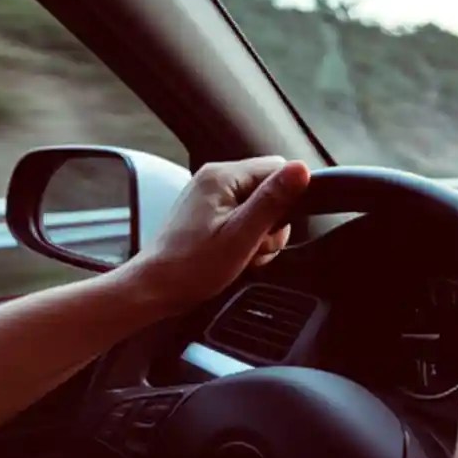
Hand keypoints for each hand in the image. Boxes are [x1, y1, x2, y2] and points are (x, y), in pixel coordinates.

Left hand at [118, 156, 310, 312]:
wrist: (156, 289)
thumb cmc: (192, 266)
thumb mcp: (241, 235)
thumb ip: (272, 200)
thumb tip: (301, 169)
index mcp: (222, 176)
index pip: (278, 169)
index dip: (285, 201)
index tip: (269, 228)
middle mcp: (214, 179)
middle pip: (269, 190)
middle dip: (271, 224)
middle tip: (252, 246)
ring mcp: (210, 196)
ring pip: (258, 208)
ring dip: (259, 235)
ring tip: (240, 254)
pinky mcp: (208, 214)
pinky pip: (242, 219)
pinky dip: (245, 239)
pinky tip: (233, 255)